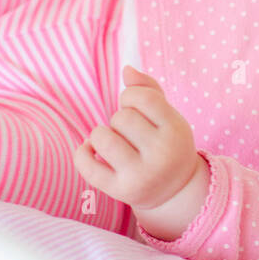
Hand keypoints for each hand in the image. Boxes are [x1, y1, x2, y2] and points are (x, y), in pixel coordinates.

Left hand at [73, 66, 199, 211]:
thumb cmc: (167, 143)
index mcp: (176, 130)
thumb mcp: (169, 116)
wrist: (175, 190)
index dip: (131, 96)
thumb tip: (126, 69)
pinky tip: (91, 151)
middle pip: (121, 117)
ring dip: (102, 135)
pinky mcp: (121, 191)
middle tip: (131, 132)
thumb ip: (149, 89)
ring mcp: (141, 175)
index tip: (136, 107)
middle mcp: (161, 154)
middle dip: (120, 119)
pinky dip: (82, 153)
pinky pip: (86, 164)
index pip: (143, 97)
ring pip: (102, 137)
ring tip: (114, 142)